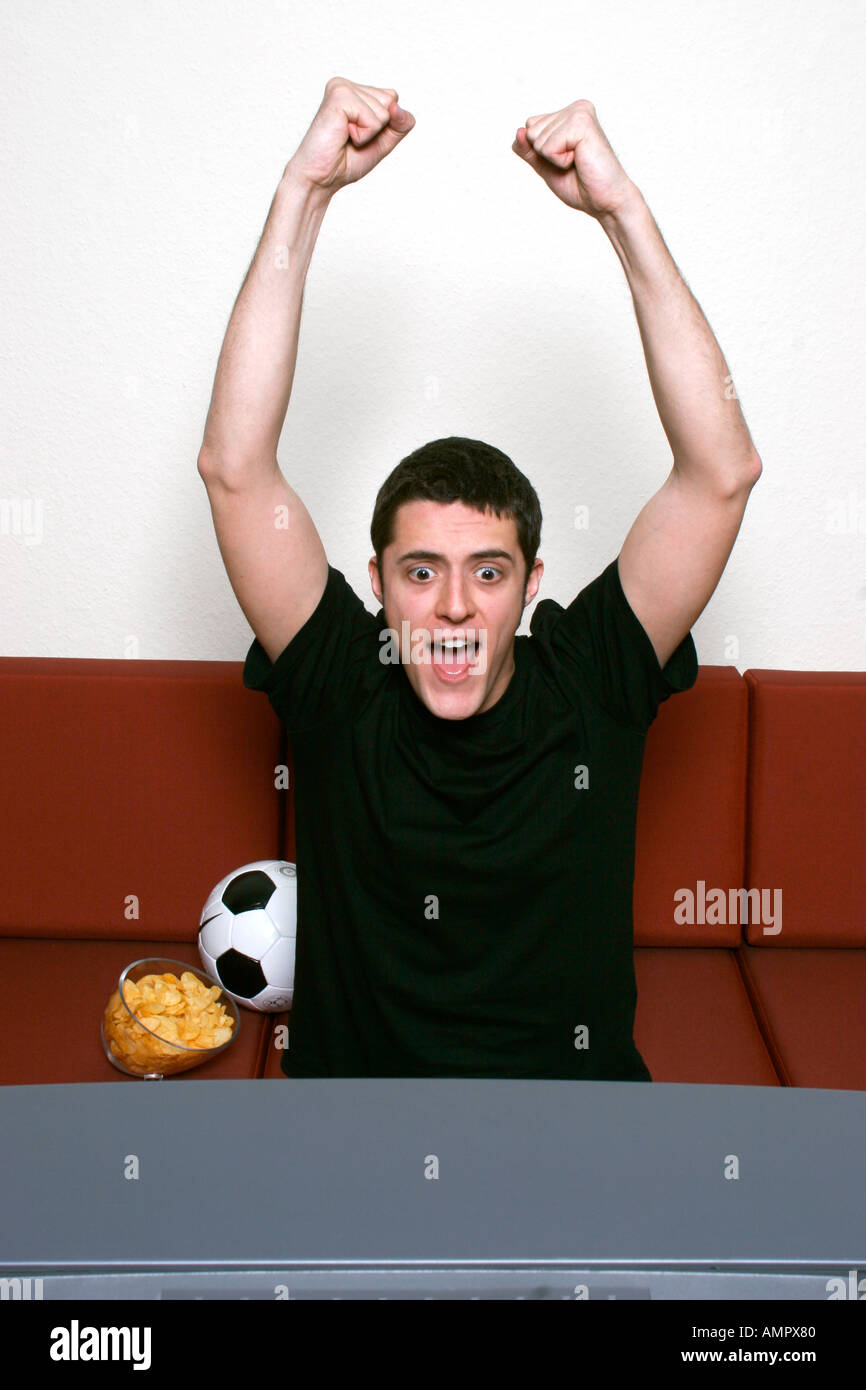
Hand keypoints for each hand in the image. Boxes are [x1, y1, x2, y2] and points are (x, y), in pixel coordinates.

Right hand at [287, 76, 414, 195]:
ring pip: (385, 110)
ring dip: (369, 134)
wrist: (320, 178)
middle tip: (351, 138)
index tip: (359, 136)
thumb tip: (397, 106)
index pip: (393, 100)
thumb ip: (400, 124)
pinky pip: (373, 119)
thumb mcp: (383, 142)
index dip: (384, 126)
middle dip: (378, 129)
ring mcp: (342, 87)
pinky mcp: (339, 96)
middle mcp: (348, 85)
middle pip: (392, 100)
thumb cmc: (344, 161)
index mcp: (355, 91)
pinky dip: (363, 136)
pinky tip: (343, 135)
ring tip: (345, 137)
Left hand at [512, 99, 634, 217]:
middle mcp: (576, 108)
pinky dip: (559, 161)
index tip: (566, 159)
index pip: (530, 126)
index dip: (540, 151)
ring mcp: (579, 112)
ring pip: (537, 138)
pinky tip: (580, 160)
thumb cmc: (581, 184)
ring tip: (578, 162)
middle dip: (545, 155)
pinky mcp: (582, 123)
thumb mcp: (545, 166)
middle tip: (573, 163)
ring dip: (554, 159)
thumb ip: (528, 150)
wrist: (605, 202)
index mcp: (569, 113)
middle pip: (531, 130)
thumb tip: (518, 131)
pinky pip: (547, 146)